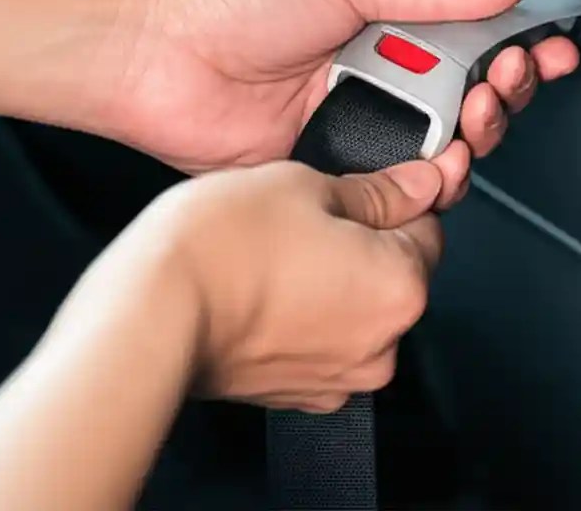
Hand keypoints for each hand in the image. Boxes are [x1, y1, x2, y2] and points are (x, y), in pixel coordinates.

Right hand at [98, 158, 444, 412]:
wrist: (152, 315)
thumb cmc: (220, 248)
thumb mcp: (306, 185)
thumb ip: (377, 191)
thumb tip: (420, 184)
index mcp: (402, 286)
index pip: (428, 229)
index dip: (395, 200)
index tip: (363, 189)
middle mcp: (383, 344)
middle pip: (394, 275)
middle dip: (361, 245)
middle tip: (303, 219)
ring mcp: (340, 378)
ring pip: (355, 312)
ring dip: (331, 284)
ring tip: (273, 256)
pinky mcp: (298, 396)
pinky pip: (320, 345)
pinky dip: (302, 320)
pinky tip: (261, 293)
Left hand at [107, 0, 579, 206]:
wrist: (153, 51)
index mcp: (381, 17)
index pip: (469, 35)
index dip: (516, 46)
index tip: (548, 52)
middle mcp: (371, 71)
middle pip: (466, 97)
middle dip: (500, 95)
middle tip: (500, 86)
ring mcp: (351, 122)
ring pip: (437, 148)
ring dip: (469, 141)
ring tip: (466, 124)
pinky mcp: (327, 169)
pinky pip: (390, 187)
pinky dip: (419, 184)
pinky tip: (429, 169)